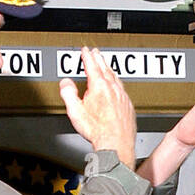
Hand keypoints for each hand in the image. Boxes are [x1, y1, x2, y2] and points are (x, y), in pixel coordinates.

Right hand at [58, 46, 136, 168]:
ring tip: (105, 65)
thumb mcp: (75, 112)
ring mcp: (123, 97)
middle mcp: (113, 89)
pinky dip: (117, 82)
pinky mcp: (128, 106)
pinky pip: (122, 89)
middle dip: (99, 59)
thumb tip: (66, 83)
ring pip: (115, 77)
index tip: (85, 50)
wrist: (116, 144)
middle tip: (95, 52)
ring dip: (109, 69)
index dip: (87, 56)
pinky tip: (116, 85)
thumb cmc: (98, 131)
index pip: (92, 66)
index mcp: (99, 87)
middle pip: (105, 69)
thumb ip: (68, 94)